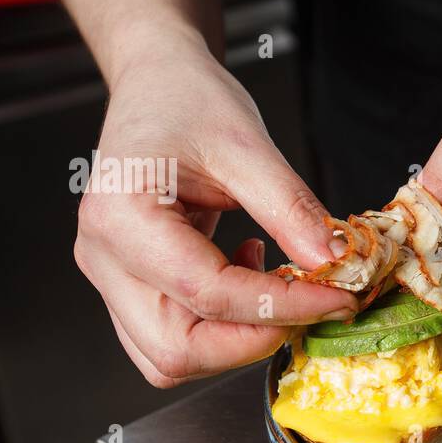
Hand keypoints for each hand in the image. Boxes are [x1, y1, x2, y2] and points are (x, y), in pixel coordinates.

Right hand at [74, 44, 356, 387]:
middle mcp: (102, 258)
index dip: (281, 306)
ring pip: (171, 357)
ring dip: (237, 340)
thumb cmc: (189, 101)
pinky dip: (221, 330)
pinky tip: (248, 275)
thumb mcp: (248, 144)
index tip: (338, 298)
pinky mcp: (130, 288)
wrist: (157, 85)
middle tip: (311, 303)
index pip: (208, 294)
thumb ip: (290, 208)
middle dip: (254, 340)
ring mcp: (111, 279)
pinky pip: (173, 339)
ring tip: (274, 280)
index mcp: (121, 217)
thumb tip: (334, 265)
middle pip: (178, 348)